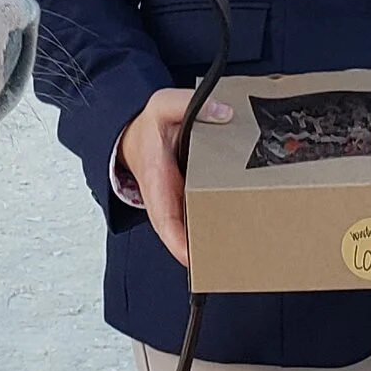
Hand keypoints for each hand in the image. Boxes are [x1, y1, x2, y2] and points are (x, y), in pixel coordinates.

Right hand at [115, 85, 233, 266]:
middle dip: (200, 254)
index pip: (165, 220)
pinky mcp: (185, 202)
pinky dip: (213, 231)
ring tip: (236, 260)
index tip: (193, 260)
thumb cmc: (147, 126)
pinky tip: (236, 238)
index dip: (178, 243)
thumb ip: (189, 104)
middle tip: (227, 266)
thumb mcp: (163, 106)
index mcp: (156, 181)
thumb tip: (223, 113)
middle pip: (180, 237)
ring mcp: (175, 204)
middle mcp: (165, 200)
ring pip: (189, 234)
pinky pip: (198, 221)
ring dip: (208, 247)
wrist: (133, 134)